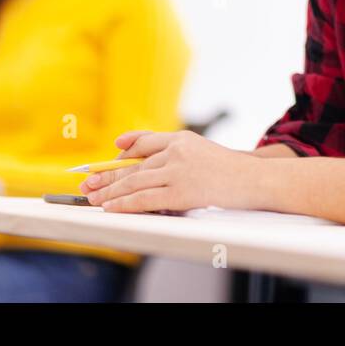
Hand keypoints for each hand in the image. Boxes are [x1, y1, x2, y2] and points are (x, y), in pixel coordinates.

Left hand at [81, 130, 261, 212]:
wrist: (256, 179)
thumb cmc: (233, 171)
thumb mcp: (204, 152)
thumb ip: (178, 153)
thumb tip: (153, 163)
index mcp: (182, 138)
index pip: (145, 142)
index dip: (124, 150)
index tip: (108, 157)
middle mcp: (177, 150)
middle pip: (134, 164)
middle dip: (108, 175)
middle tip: (88, 182)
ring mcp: (178, 170)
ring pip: (134, 181)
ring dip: (110, 191)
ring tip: (93, 197)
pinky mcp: (181, 191)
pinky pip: (144, 199)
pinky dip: (124, 204)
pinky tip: (111, 207)